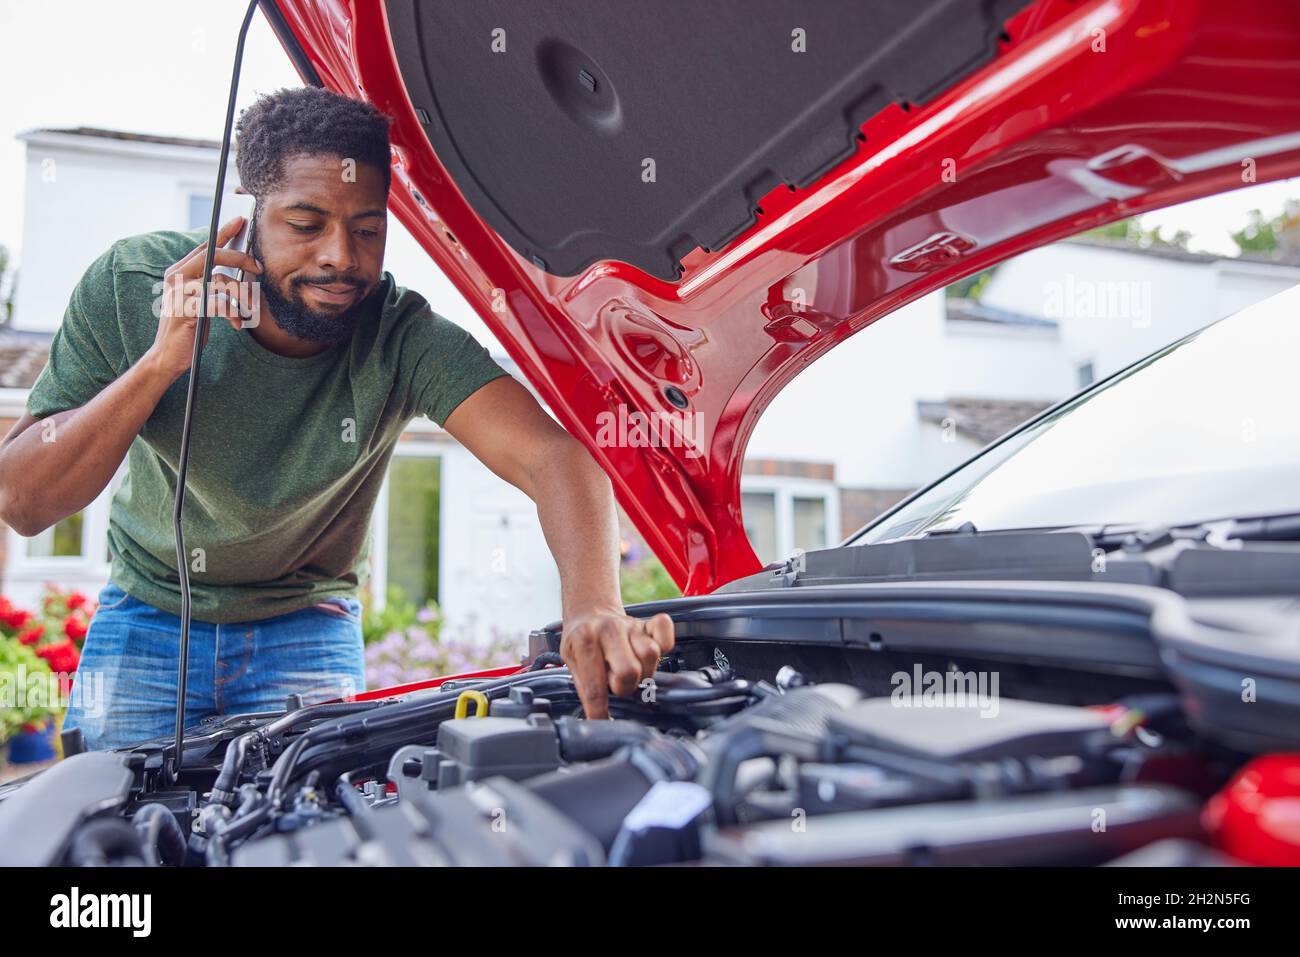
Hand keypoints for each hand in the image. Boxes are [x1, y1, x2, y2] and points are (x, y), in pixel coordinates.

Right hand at [148, 216, 261, 381]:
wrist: (169, 356)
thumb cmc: (189, 328)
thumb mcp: (201, 302)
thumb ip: (211, 284)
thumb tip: (237, 269)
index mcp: (179, 272)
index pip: (204, 246)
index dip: (223, 233)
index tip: (240, 221)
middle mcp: (176, 278)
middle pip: (212, 256)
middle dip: (239, 258)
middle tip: (258, 267)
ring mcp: (179, 293)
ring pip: (219, 280)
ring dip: (241, 294)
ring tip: (249, 308)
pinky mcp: (187, 310)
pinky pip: (219, 303)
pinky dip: (233, 313)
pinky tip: (236, 324)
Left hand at [560, 607, 675, 719]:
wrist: (589, 611)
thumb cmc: (580, 641)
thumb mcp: (570, 662)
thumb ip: (585, 687)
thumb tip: (596, 718)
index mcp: (584, 641)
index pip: (595, 687)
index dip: (599, 711)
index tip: (602, 721)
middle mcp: (609, 630)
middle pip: (629, 671)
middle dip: (624, 686)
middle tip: (617, 683)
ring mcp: (631, 625)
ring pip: (650, 654)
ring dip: (643, 671)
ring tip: (632, 670)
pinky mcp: (648, 624)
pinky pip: (666, 634)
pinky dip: (664, 645)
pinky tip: (648, 655)